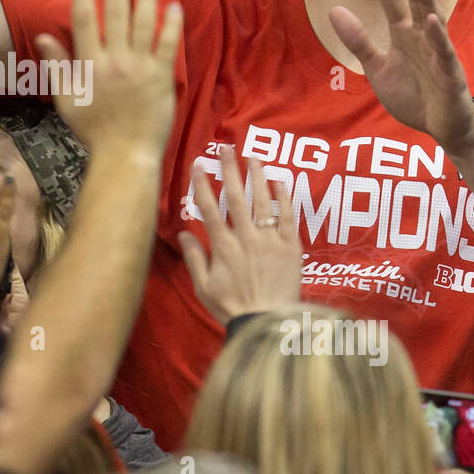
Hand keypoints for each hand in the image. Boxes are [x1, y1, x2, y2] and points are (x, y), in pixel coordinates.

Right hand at [35, 0, 182, 156]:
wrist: (124, 155)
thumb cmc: (93, 131)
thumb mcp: (66, 100)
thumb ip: (57, 66)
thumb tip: (44, 37)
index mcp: (89, 64)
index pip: (83, 19)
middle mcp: (113, 60)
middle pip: (115, 13)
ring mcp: (139, 68)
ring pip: (143, 23)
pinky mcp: (161, 78)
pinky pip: (167, 46)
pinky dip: (170, 25)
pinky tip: (173, 6)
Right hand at [179, 145, 300, 325]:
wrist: (268, 324)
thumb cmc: (232, 308)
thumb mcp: (204, 287)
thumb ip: (195, 258)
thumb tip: (183, 234)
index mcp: (223, 247)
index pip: (209, 208)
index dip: (201, 184)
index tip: (197, 165)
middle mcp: (246, 237)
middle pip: (236, 196)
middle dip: (229, 169)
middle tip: (226, 148)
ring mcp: (269, 240)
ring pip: (262, 200)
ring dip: (257, 176)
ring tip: (253, 157)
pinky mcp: (290, 247)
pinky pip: (287, 217)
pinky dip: (284, 197)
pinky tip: (280, 182)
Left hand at [329, 0, 473, 152]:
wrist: (441, 127)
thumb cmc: (414, 95)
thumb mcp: (378, 68)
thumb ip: (359, 41)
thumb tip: (334, 10)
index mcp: (404, 36)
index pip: (392, 1)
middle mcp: (423, 39)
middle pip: (414, 4)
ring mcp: (438, 54)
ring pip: (434, 22)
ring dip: (425, 1)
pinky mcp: (450, 74)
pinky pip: (444, 53)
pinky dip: (438, 38)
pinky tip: (433, 22)